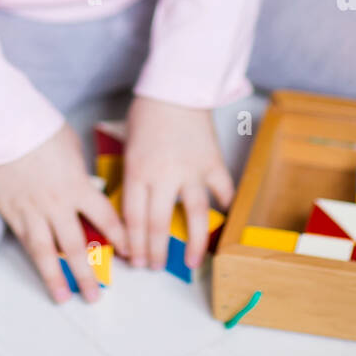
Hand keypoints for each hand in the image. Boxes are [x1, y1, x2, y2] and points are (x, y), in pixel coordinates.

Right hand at [0, 123, 128, 303]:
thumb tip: (85, 186)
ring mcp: (33, 211)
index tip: (130, 254)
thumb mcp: (72, 146)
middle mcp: (58, 204)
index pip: (105, 218)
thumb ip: (80, 172)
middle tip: (96, 296)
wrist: (4, 126)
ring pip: (47, 252)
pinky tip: (40, 273)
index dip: (120, 237)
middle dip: (87, 274)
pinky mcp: (12, 212)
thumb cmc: (41, 130)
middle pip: (76, 246)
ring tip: (64, 298)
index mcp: (78, 186)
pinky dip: (35, 260)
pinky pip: (26, 241)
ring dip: (57, 278)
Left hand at [121, 96, 233, 271]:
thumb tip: (132, 206)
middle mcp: (164, 176)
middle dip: (155, 251)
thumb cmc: (147, 112)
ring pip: (195, 215)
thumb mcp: (129, 145)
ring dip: (192, 243)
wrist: (177, 88)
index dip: (134, 244)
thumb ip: (133, 175)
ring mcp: (192, 171)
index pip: (133, 218)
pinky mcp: (214, 163)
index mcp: (138, 172)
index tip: (134, 259)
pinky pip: (223, 190)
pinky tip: (225, 220)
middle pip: (158, 223)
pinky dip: (226, 205)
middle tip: (153, 267)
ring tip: (191, 262)